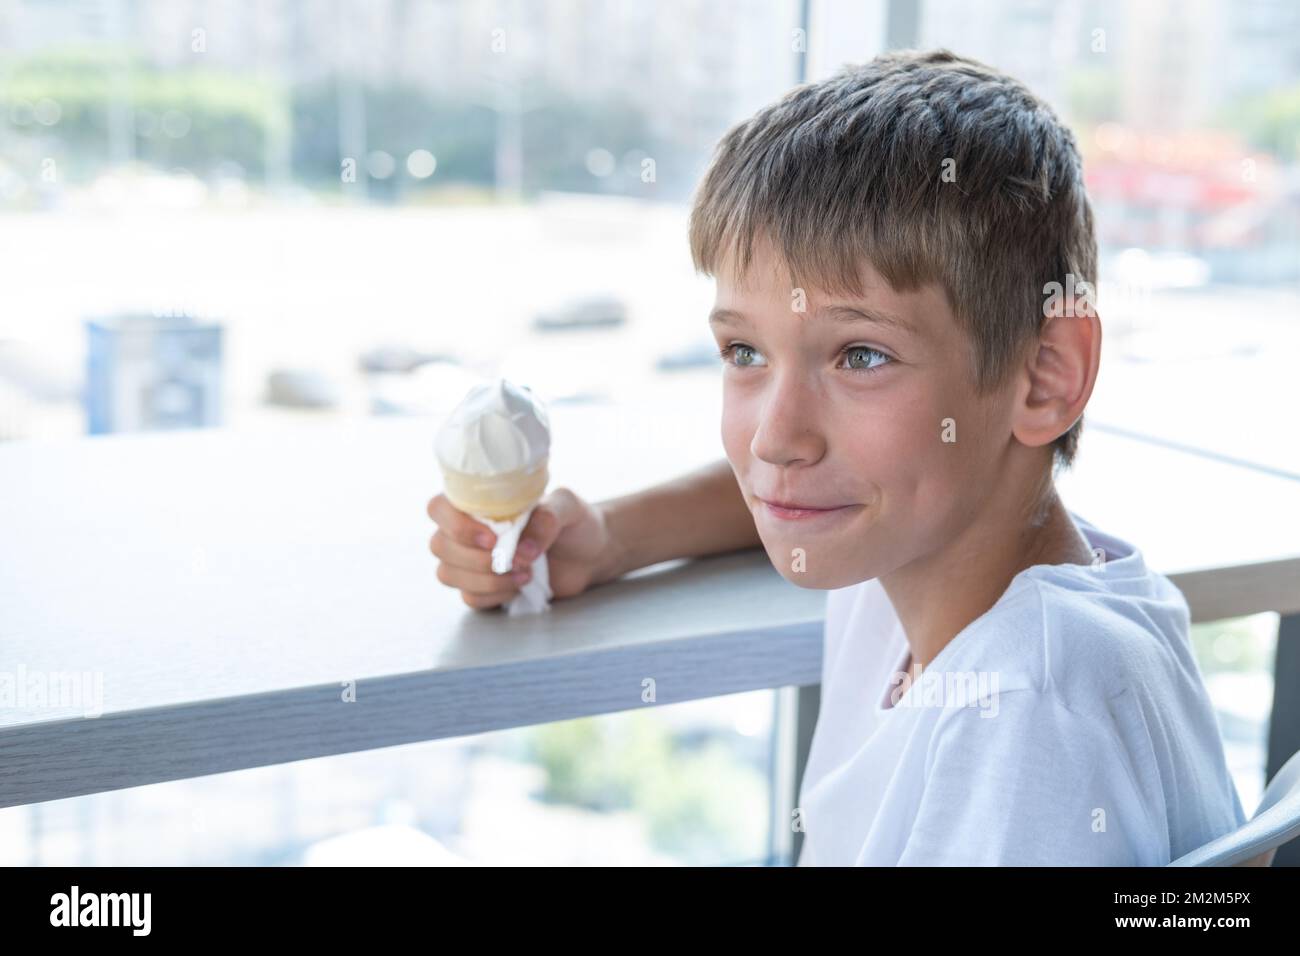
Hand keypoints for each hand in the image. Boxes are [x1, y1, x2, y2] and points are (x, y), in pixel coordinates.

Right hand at [426, 486, 618, 610]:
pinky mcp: (484, 588)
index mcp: (479, 502)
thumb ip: (547, 518)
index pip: (438, 508)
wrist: (591, 553)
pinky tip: (519, 587)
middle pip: (440, 546)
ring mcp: (472, 561)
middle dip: (476, 558)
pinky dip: (492, 595)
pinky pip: (469, 597)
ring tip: (525, 574)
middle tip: (518, 560)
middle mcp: (468, 530)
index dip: (455, 526)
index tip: (492, 539)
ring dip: (484, 579)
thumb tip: (523, 548)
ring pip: (448, 574)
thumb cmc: (575, 521)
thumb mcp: (568, 508)